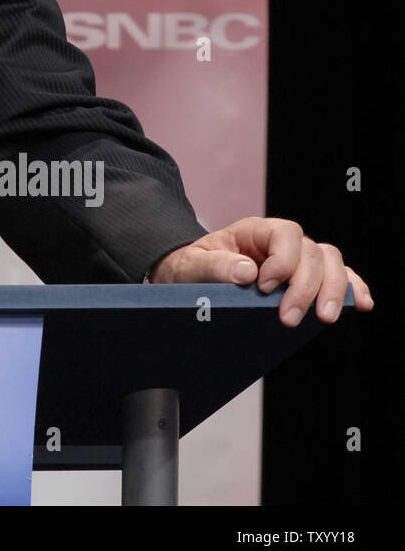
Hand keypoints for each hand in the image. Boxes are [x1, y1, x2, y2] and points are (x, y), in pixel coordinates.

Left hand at [150, 216, 372, 326]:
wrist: (191, 278)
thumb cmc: (191, 268)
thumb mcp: (191, 265)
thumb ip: (214, 266)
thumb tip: (247, 272)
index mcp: (253, 231)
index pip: (285, 234)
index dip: (283, 260)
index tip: (265, 288)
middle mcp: (280, 241)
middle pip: (312, 252)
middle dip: (305, 287)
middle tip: (289, 318)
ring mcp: (298, 259)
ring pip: (330, 263)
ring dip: (332, 290)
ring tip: (324, 318)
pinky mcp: (307, 278)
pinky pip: (337, 276)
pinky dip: (351, 288)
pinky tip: (360, 304)